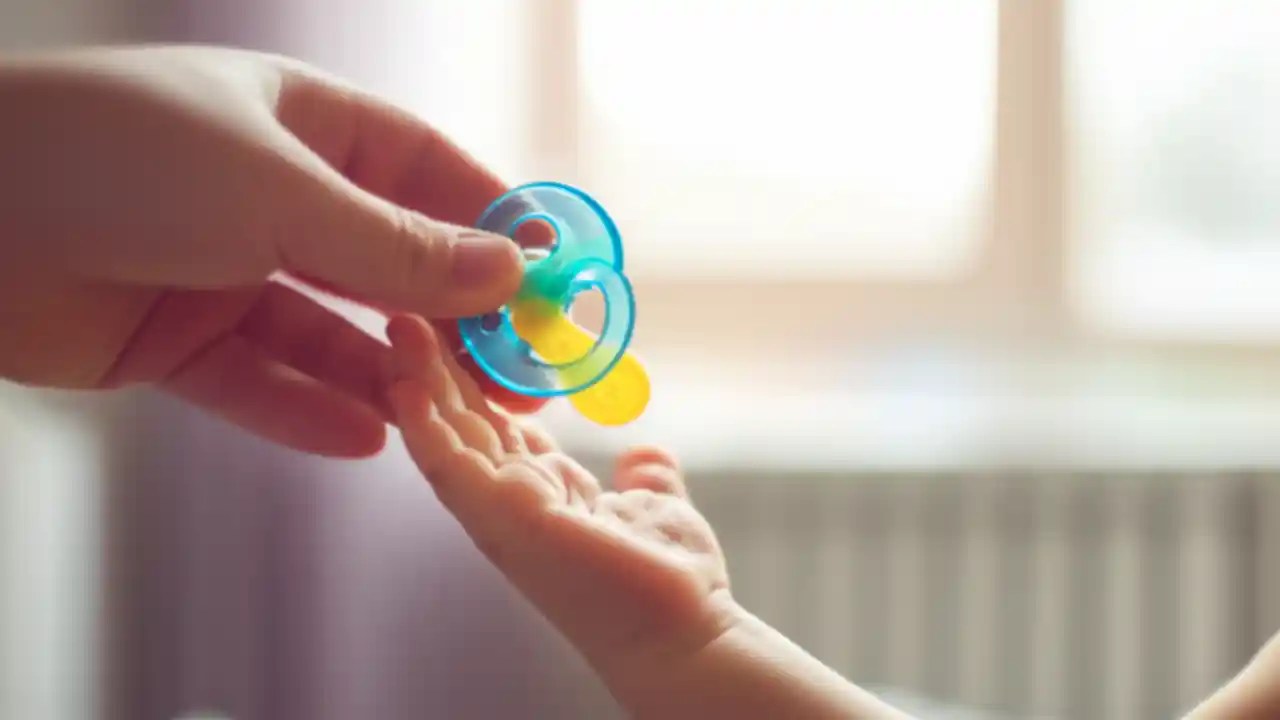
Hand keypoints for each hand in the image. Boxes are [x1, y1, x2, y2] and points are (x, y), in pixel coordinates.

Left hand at [0, 45, 542, 456]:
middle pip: (385, 259)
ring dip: (389, 372)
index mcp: (299, 120)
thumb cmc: (117, 158)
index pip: (423, 168)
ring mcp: (220, 265)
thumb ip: (393, 244)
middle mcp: (267, 191)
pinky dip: (310, 409)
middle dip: (451, 316)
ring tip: (454, 419)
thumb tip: (506, 271)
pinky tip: (368, 437)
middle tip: (519, 373)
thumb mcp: (278, 192)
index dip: (490, 219)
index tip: (551, 273)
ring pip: (329, 328)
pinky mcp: (173, 337)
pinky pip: (260, 378)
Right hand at [384, 314, 732, 674]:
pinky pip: (451, 465)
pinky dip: (425, 423)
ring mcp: (503, 513)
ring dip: (420, 382)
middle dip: (436, 370)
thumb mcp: (656, 505)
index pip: (497, 427)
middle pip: (464, 424)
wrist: (685, 633)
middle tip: (409, 314)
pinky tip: (406, 381)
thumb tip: (643, 454)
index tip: (459, 332)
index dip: (475, 382)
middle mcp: (513, 503)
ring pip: (448, 437)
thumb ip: (645, 477)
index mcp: (544, 492)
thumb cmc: (670, 582)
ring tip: (399, 326)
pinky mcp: (505, 519)